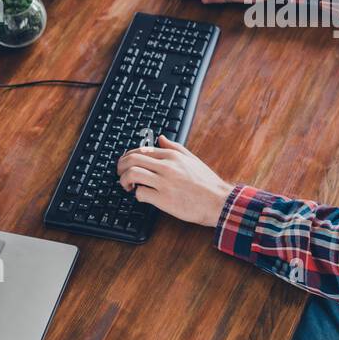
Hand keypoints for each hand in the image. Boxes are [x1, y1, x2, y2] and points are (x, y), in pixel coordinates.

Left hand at [116, 135, 233, 227]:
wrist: (219, 201)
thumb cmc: (207, 183)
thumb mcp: (192, 159)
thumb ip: (175, 147)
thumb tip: (161, 138)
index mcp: (173, 156)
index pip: (142, 150)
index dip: (128, 156)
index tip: (126, 163)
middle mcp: (167, 166)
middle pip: (132, 159)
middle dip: (121, 166)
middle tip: (120, 173)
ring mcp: (164, 182)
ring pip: (132, 174)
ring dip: (124, 180)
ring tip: (127, 186)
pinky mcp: (163, 199)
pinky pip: (141, 193)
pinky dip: (137, 195)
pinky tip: (142, 196)